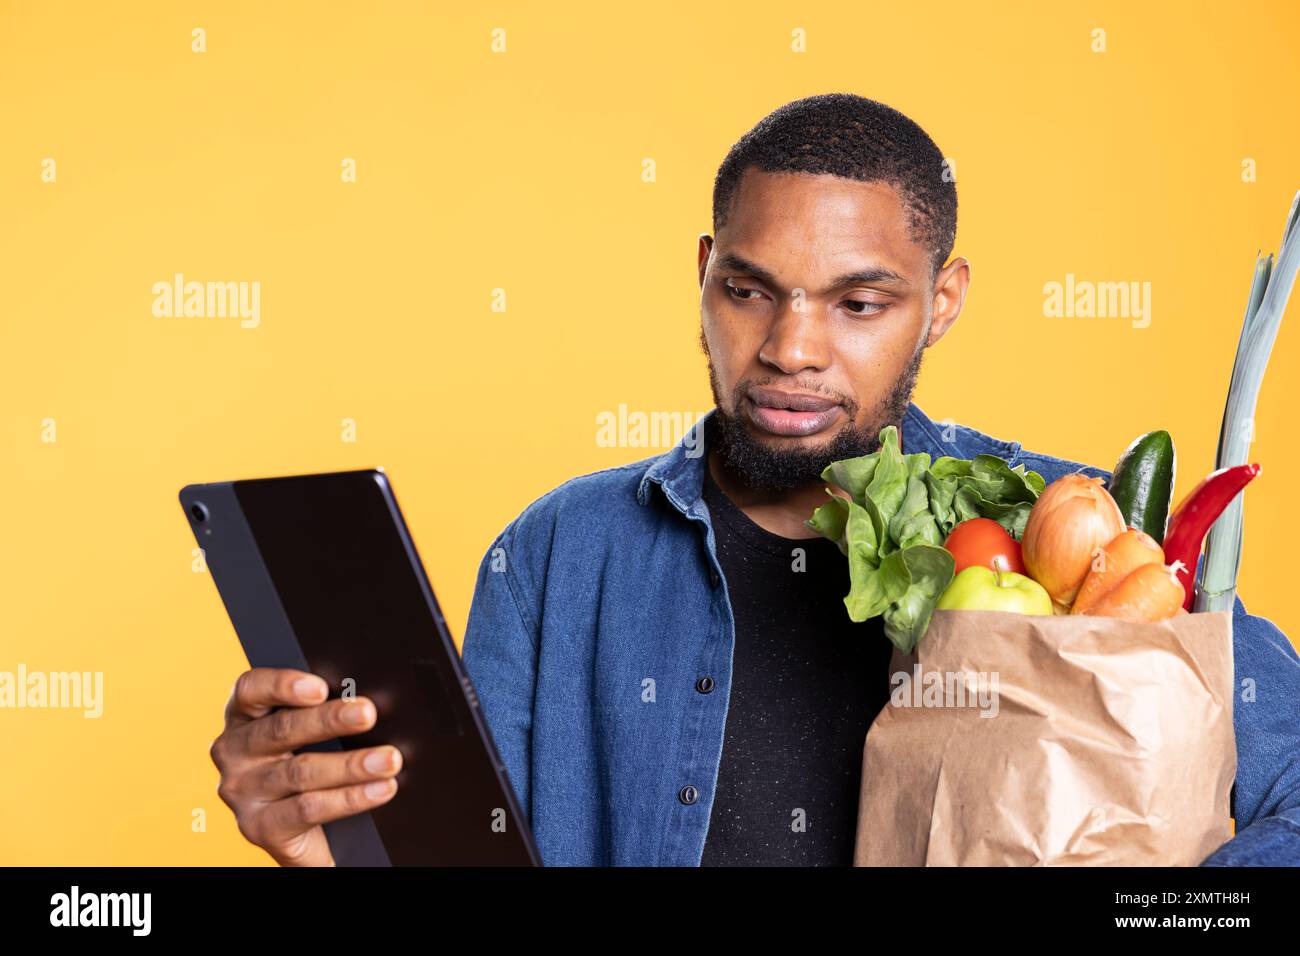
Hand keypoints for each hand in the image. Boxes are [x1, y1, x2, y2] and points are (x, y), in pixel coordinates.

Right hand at [210, 668, 401, 865]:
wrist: (307, 830)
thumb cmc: (311, 767)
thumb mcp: (309, 735)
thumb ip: (324, 713)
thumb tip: (367, 700)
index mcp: (245, 716)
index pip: (251, 689)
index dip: (282, 685)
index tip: (320, 686)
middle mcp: (235, 751)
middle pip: (281, 729)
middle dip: (330, 720)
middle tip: (368, 714)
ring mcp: (243, 791)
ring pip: (301, 771)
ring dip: (351, 764)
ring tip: (389, 759)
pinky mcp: (259, 827)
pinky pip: (309, 809)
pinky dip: (350, 798)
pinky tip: (380, 789)